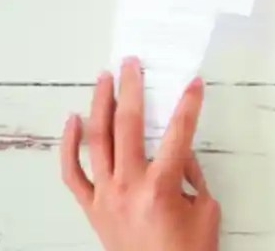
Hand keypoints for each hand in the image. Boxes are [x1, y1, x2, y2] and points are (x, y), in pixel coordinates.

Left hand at [61, 58, 219, 250]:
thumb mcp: (204, 209)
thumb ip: (191, 173)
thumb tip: (177, 148)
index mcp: (160, 187)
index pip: (178, 133)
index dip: (188, 105)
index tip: (193, 83)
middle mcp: (128, 187)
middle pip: (127, 125)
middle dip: (132, 89)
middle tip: (133, 65)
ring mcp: (106, 196)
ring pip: (97, 140)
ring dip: (100, 104)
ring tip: (104, 78)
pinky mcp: (93, 208)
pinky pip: (73, 172)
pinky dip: (69, 144)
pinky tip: (73, 120)